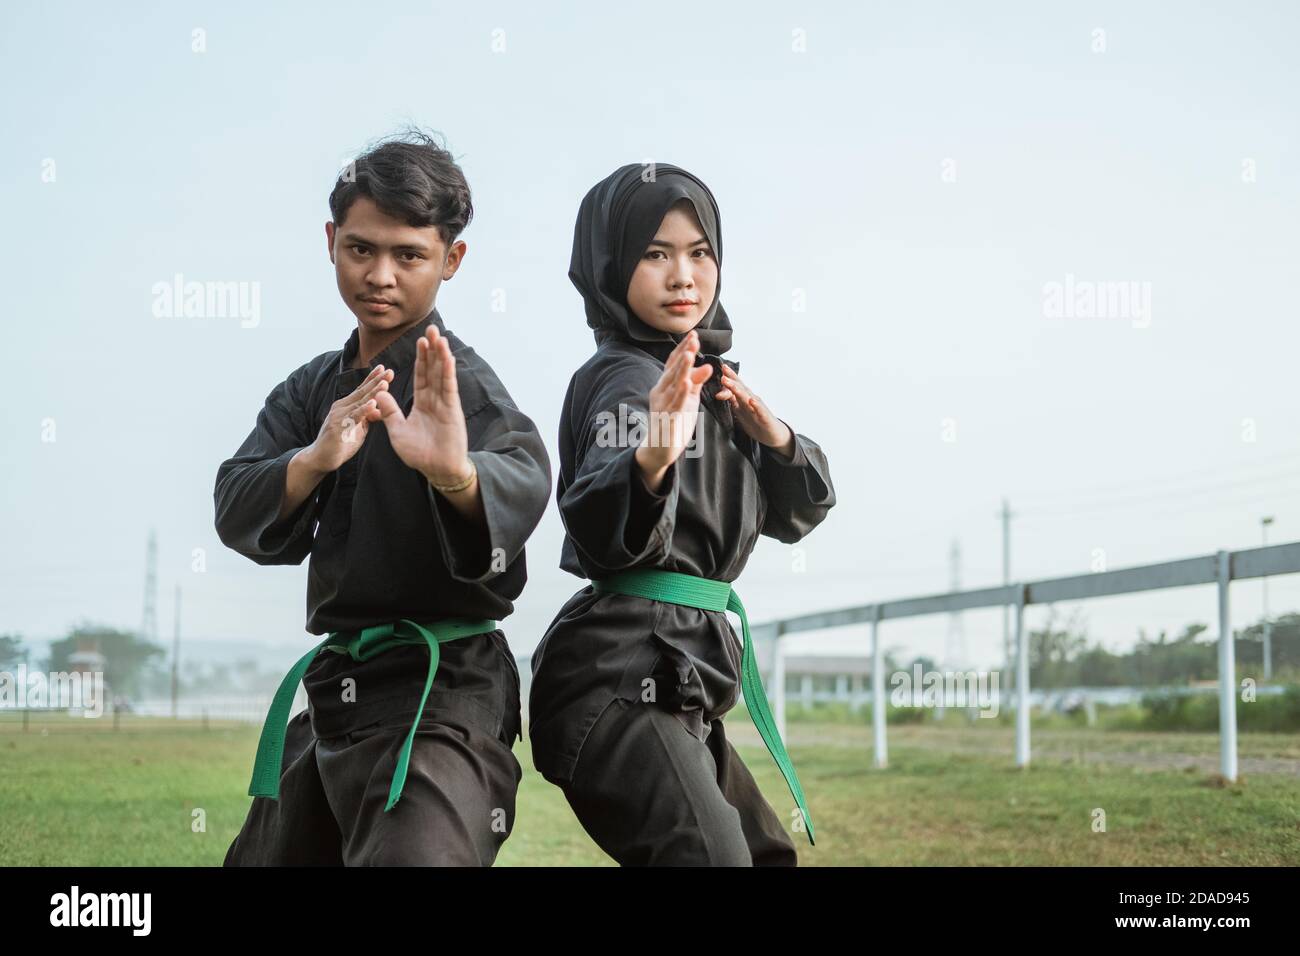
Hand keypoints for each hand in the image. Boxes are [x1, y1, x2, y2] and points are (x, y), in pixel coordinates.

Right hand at [302, 363, 393, 473]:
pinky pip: (353, 418)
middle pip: (362, 392)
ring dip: (373, 392)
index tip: (385, 368)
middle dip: (376, 380)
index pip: (362, 389)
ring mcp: (338, 416)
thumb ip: (367, 418)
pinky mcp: (338, 428)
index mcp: (346, 405)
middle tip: (390, 370)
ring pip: (359, 402)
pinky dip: (363, 410)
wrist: (320, 458)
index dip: (373, 378)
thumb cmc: (340, 443)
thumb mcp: (358, 429)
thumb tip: (380, 410)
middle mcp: (341, 407)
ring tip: (385, 383)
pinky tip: (372, 404)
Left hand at [374, 326, 471, 485]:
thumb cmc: (419, 454)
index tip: (420, 340)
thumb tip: (378, 393)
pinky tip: (447, 357)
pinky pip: (449, 387)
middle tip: (432, 328)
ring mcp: (445, 403)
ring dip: (441, 355)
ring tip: (439, 336)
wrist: (436, 469)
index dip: (421, 358)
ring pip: (442, 374)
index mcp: (423, 403)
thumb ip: (389, 412)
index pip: (422, 376)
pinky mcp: (452, 410)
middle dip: (432, 350)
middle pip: (434, 369)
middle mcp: (435, 400)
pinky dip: (448, 372)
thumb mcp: (397, 431)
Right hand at [635, 329, 713, 490]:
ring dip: (682, 369)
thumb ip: (695, 383)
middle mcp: (660, 392)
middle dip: (684, 354)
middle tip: (694, 339)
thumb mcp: (687, 399)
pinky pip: (675, 405)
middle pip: (673, 370)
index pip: (674, 363)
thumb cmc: (673, 421)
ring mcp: (662, 406)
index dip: (683, 349)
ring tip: (690, 355)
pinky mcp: (667, 420)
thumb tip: (706, 366)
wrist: (658, 449)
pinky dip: (680, 393)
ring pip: (673, 384)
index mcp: (664, 386)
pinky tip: (686, 383)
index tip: (694, 335)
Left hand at [715, 365, 794, 456]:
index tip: (722, 367)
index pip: (736, 385)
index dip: (729, 377)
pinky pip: (760, 411)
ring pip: (748, 398)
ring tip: (730, 383)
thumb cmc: (755, 421)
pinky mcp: (765, 418)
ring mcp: (758, 408)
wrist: (773, 434)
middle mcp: (751, 401)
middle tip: (723, 373)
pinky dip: (756, 406)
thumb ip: (731, 401)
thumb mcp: (740, 411)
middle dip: (732, 381)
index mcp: (744, 399)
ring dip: (739, 390)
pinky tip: (751, 401)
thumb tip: (718, 393)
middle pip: (741, 389)